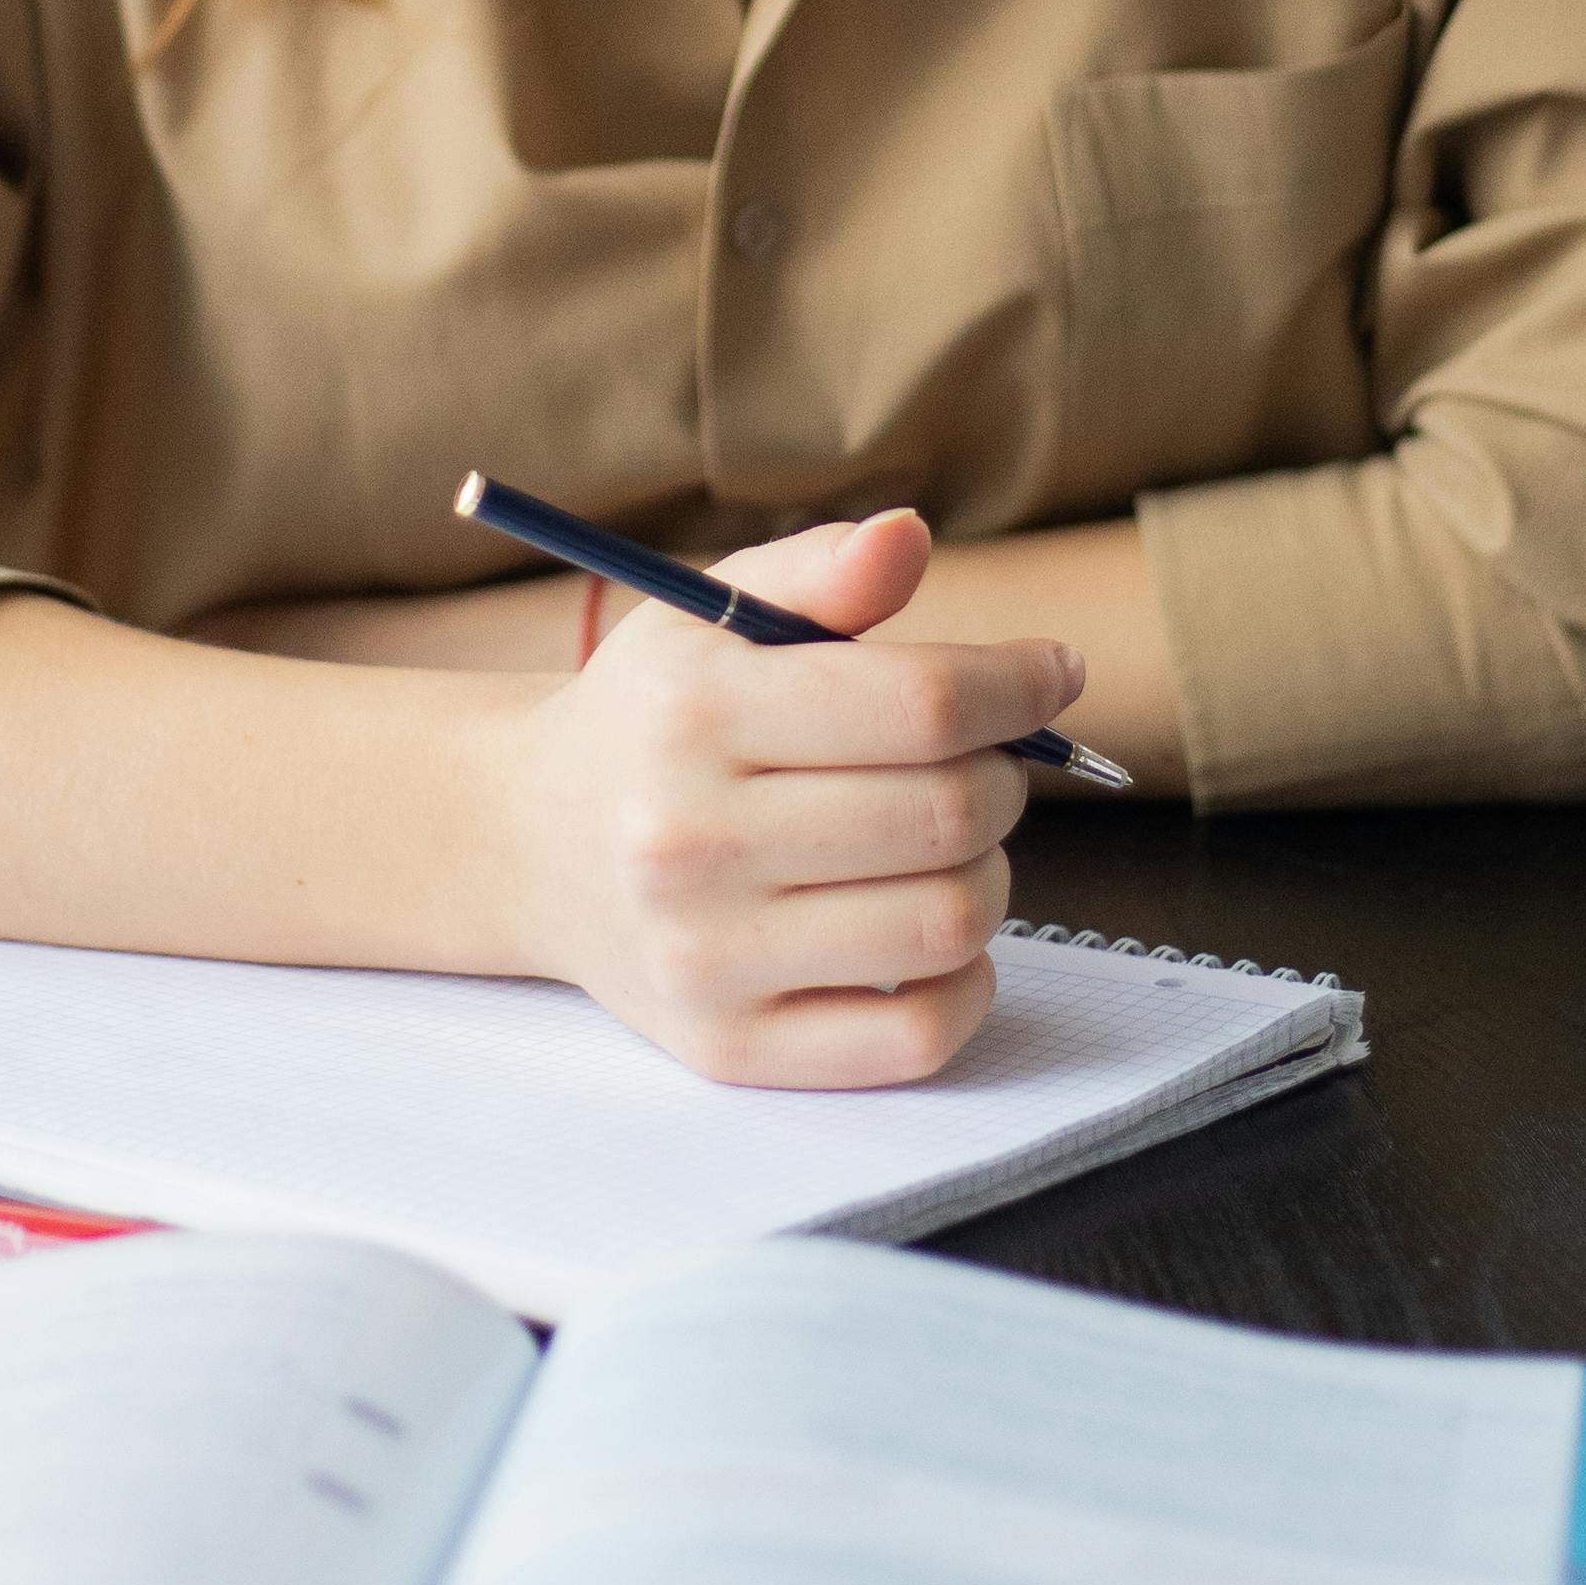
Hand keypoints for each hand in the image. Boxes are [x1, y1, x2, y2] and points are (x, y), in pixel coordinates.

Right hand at [497, 509, 1075, 1090]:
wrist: (533, 845)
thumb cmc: (653, 717)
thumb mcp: (710, 615)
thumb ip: (819, 571)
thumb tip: (908, 536)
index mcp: (692, 714)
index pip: (921, 704)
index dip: (1019, 685)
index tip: (1053, 672)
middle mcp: (688, 842)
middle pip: (948, 814)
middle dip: (1005, 776)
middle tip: (987, 760)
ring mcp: (706, 958)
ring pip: (949, 924)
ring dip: (991, 873)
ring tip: (950, 840)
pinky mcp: (727, 1048)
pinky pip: (914, 1038)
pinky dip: (965, 984)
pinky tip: (933, 931)